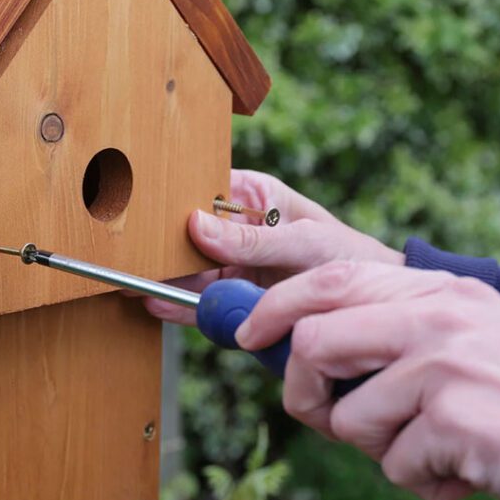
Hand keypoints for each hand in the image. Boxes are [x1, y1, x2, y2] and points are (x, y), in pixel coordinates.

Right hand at [146, 170, 402, 324]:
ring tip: (133, 282)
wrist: (371, 308)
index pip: (198, 192)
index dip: (170, 202)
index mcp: (248, 195)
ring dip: (162, 279)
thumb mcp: (304, 241)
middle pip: (183, 235)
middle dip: (159, 246)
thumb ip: (251, 238)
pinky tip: (155, 304)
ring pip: (185, 270)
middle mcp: (232, 229)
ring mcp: (228, 265)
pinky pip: (197, 301)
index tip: (144, 213)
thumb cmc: (348, 258)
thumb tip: (196, 224)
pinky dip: (176, 306)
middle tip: (129, 254)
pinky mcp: (230, 298)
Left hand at [238, 261, 499, 499]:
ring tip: (437, 448)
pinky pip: (393, 464)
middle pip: (312, 343)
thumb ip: (391, 336)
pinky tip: (468, 473)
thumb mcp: (465, 344)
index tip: (248, 335)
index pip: (331, 277)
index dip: (276, 306)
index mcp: (438, 291)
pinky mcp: (453, 418)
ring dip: (380, 449)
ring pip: (346, 417)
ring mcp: (445, 363)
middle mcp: (438, 315)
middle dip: (302, 393)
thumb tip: (301, 350)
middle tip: (326, 418)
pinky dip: (422, 481)